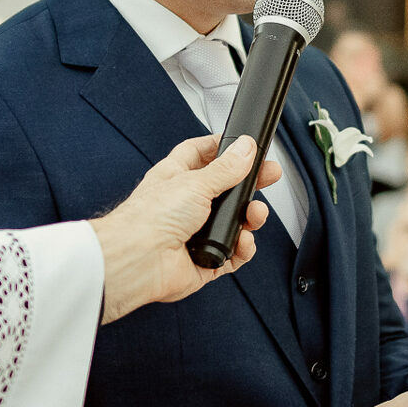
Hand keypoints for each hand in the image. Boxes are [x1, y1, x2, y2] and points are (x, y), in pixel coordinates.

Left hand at [90, 135, 280, 322]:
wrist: (139, 259)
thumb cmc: (149, 218)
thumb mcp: (195, 182)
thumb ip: (226, 168)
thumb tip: (245, 148)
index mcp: (176, 177)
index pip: (201, 154)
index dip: (222, 148)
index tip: (243, 145)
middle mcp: (185, 205)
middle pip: (225, 189)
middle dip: (249, 184)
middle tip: (268, 176)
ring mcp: (195, 233)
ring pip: (234, 223)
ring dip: (250, 218)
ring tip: (254, 215)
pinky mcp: (204, 260)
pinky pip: (233, 254)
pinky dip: (242, 249)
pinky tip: (243, 242)